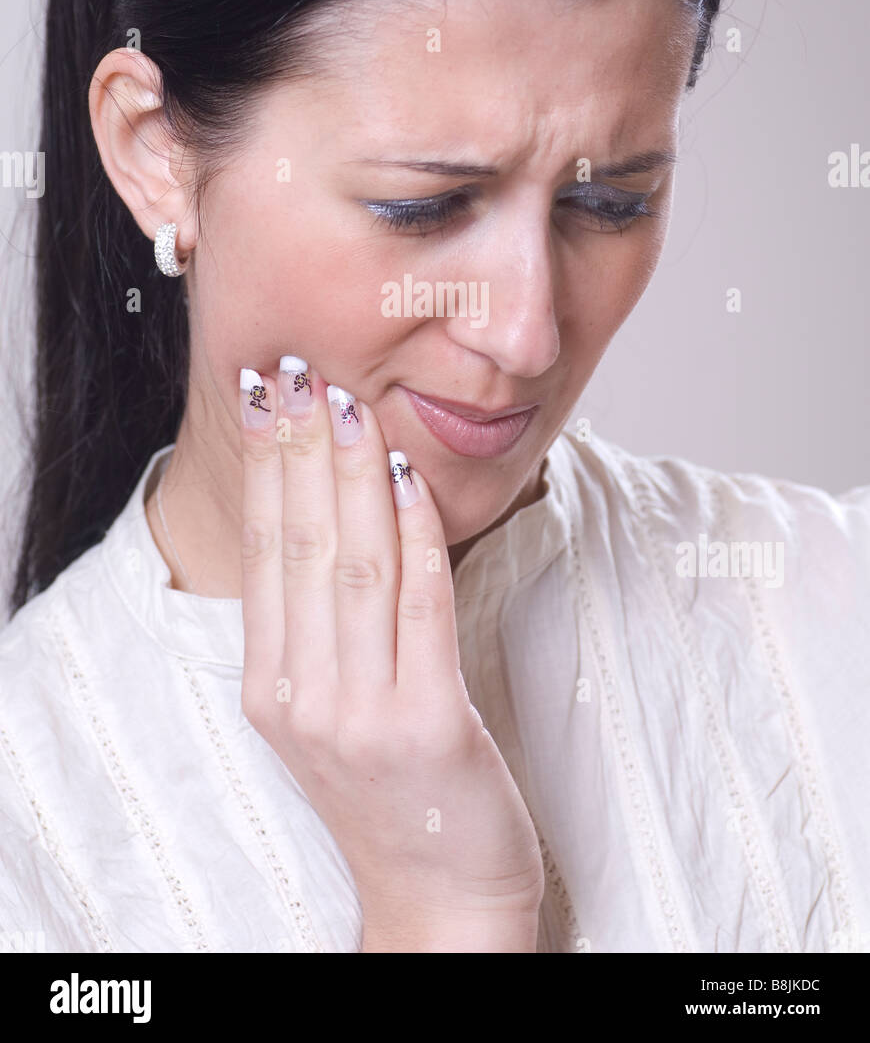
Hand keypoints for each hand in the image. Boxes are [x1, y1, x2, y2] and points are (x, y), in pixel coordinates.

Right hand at [237, 358, 544, 942]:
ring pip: (355, 564)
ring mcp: (360, 713)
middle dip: (299, 447)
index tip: (265, 393)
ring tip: (350, 404)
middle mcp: (301, 698)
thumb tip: (324, 506)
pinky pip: (420, 604)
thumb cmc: (391, 785)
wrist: (440, 890)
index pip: (262, 551)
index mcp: (268, 687)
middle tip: (298, 370)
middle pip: (300, 546)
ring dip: (353, 473)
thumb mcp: (328, 704)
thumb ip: (317, 622)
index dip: (264, 466)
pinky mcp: (427, 724)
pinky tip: (411, 476)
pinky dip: (416, 532)